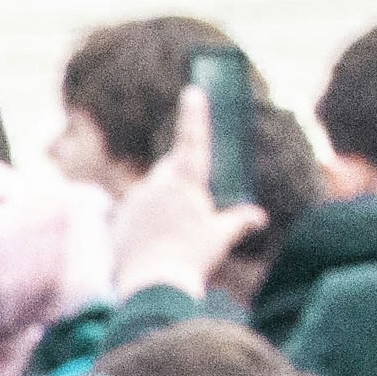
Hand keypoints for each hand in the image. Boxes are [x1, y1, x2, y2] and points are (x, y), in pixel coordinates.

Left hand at [108, 89, 263, 298]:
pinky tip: (156, 243)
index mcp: (185, 181)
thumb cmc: (192, 257)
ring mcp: (134, 201)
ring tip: (176, 234)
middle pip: (171, 167)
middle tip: (197, 200)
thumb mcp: (221, 237)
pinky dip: (148, 220)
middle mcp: (156, 184)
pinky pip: (136, 212)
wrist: (151, 285)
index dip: (194, 114)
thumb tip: (258, 217)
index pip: (192, 140)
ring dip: (165, 202)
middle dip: (183, 176)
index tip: (194, 90)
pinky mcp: (118, 220)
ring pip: (153, 191)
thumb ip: (238, 221)